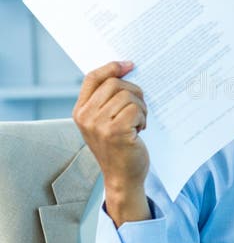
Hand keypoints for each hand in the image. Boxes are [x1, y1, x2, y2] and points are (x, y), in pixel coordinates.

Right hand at [73, 61, 150, 225]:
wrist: (122, 178)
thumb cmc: (118, 148)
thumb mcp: (104, 122)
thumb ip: (107, 100)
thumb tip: (125, 69)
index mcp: (80, 111)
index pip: (92, 77)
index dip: (111, 67)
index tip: (129, 64)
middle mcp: (86, 116)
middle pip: (114, 83)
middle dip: (134, 92)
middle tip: (140, 108)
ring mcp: (99, 124)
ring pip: (128, 95)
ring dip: (140, 107)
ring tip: (138, 122)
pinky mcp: (115, 131)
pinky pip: (136, 109)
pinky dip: (143, 118)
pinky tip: (139, 130)